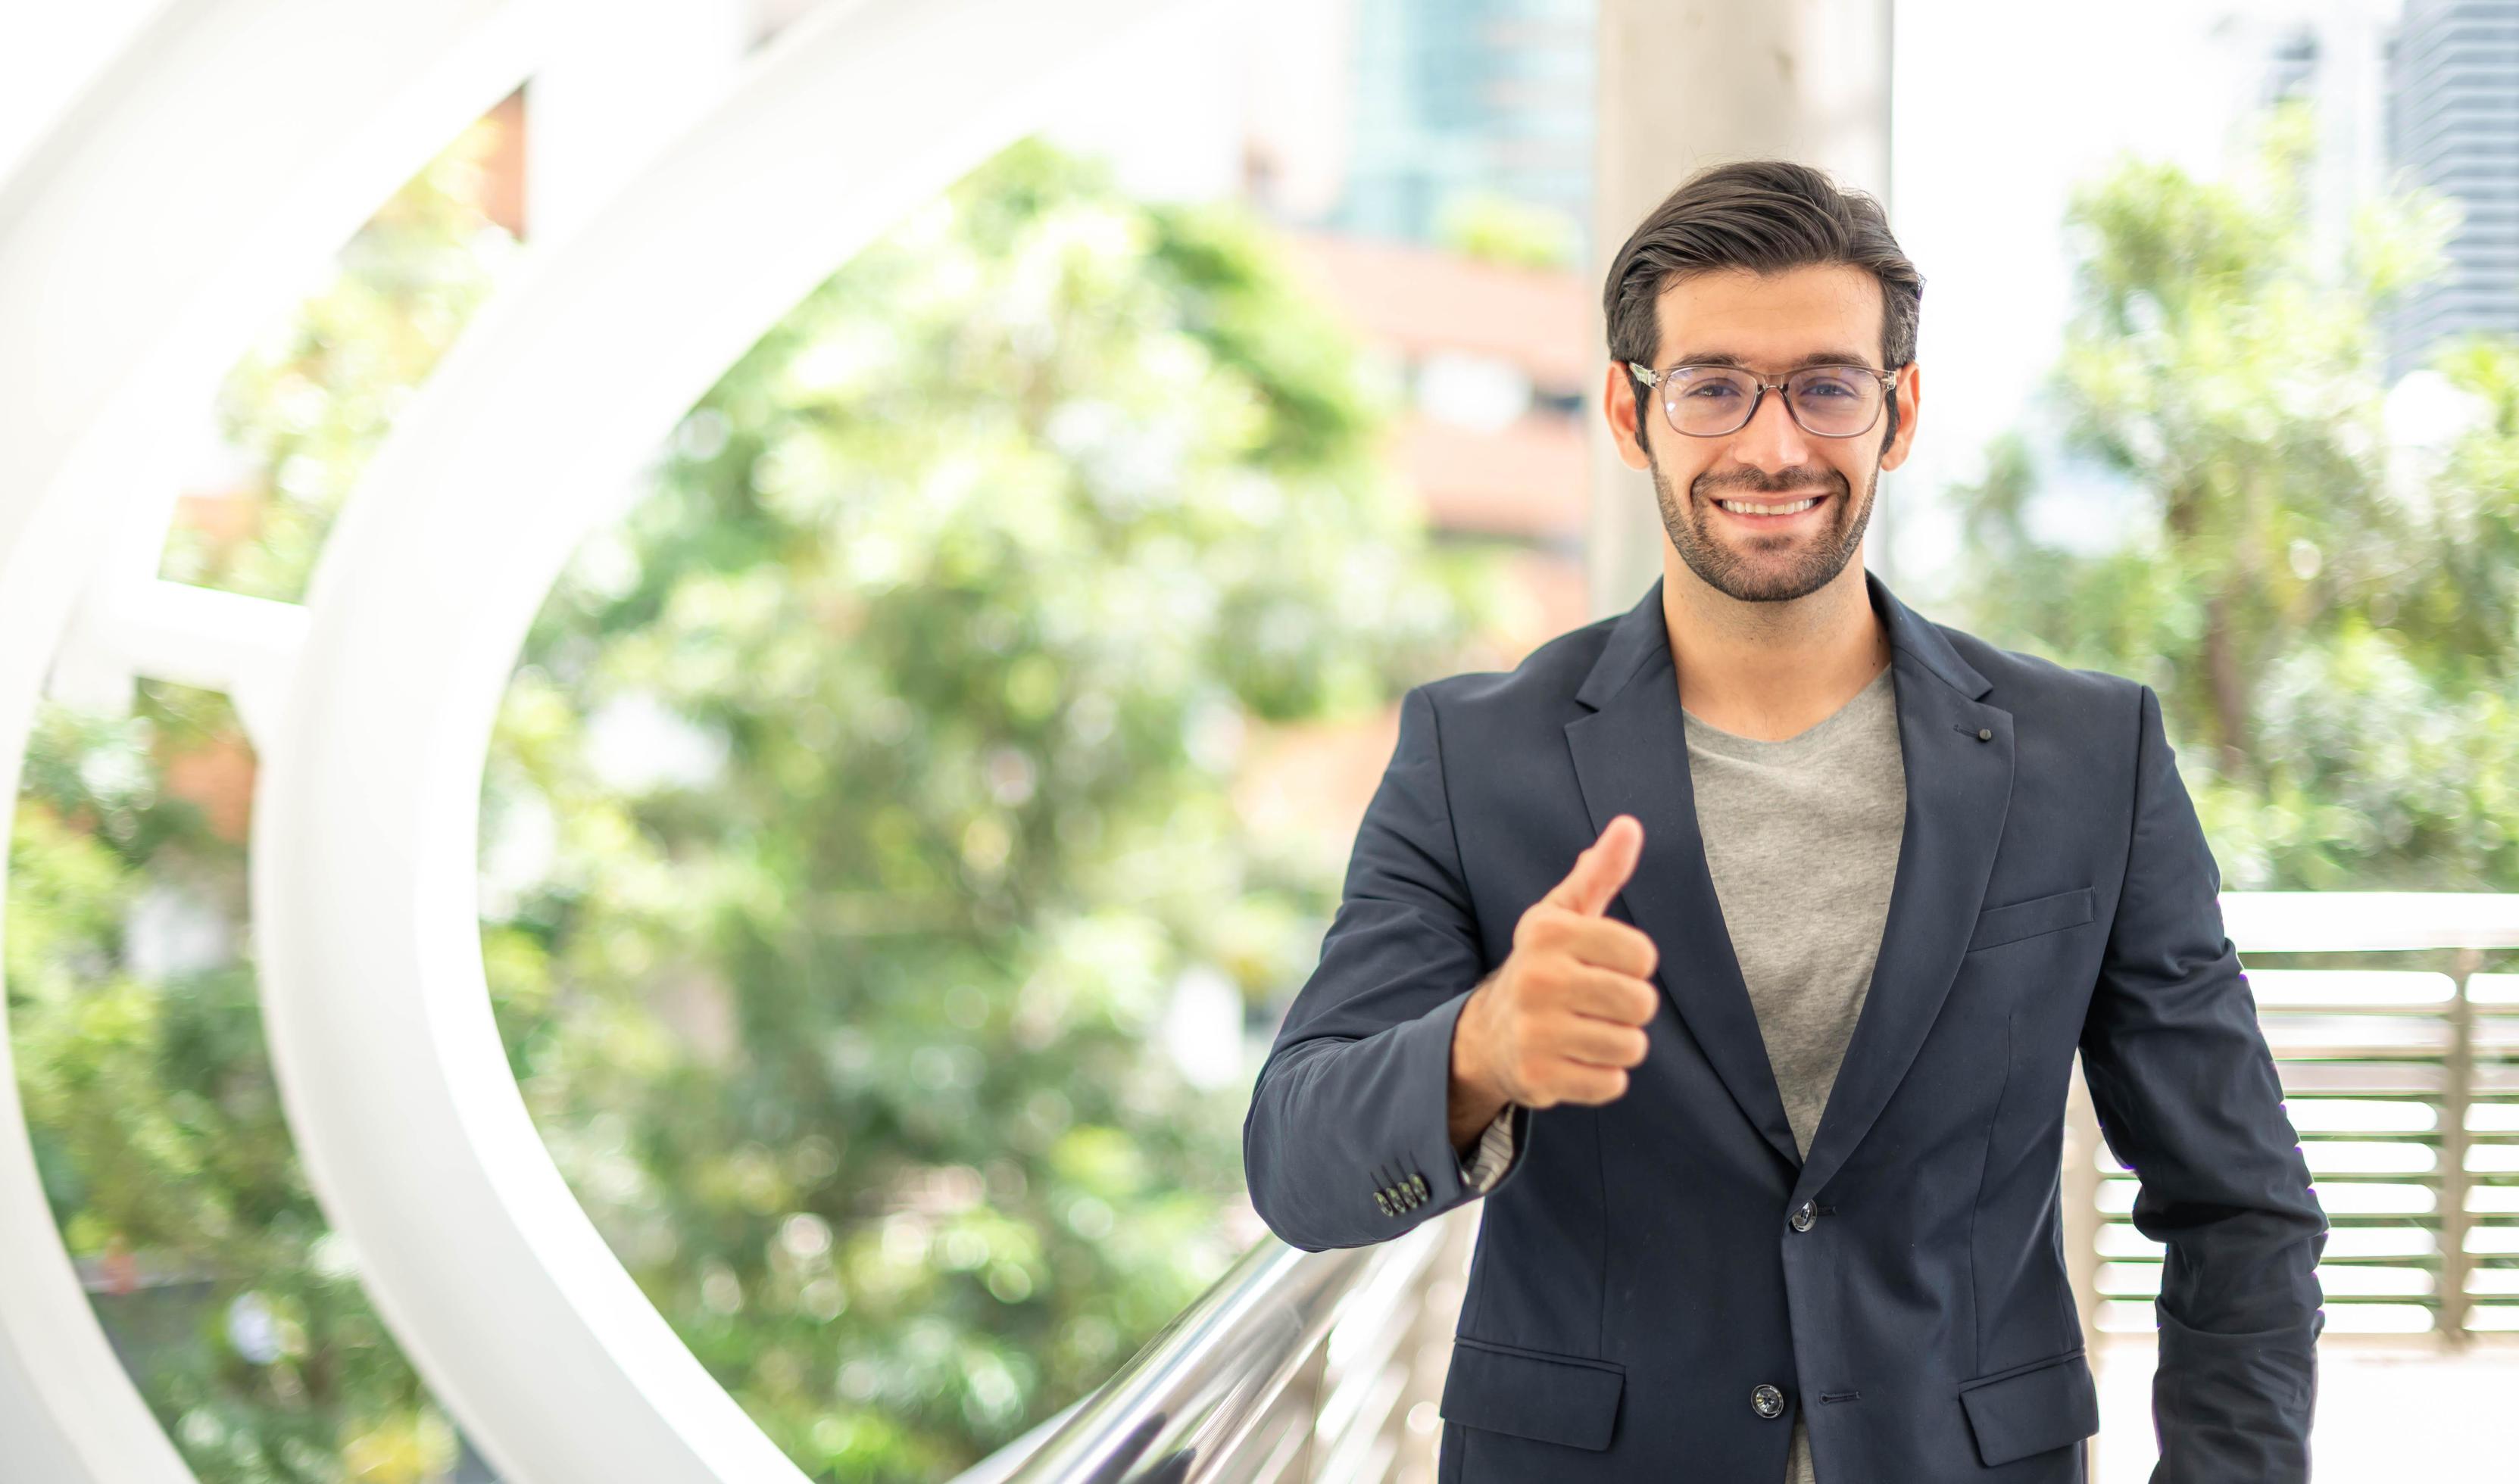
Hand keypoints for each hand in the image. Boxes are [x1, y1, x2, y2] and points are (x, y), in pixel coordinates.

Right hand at [1448, 815, 1659, 1148]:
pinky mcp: (1538, 1076)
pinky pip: (1612, 1084)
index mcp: (1549, 931)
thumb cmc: (1543, 966)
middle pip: (1641, 1003)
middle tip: (1598, 1005)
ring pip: (1631, 1047)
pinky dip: (1602, 1078)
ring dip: (1618, 1045)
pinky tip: (1575, 1061)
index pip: (1641, 954)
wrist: (1487, 1034)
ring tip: (1585, 1032)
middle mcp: (1539, 978)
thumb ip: (1600, 872)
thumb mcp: (1564, 915)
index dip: (1634, 965)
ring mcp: (1535, 1031)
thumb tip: (1631, 824)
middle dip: (1630, 1008)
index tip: (1606, 965)